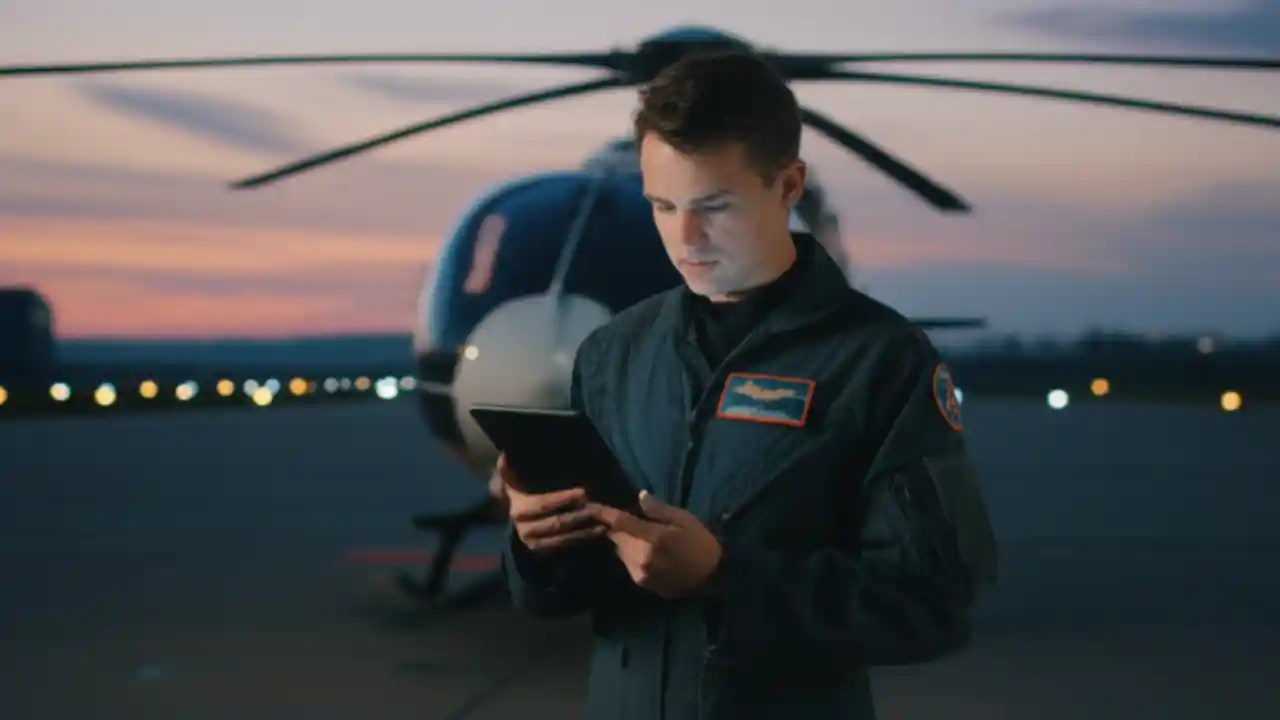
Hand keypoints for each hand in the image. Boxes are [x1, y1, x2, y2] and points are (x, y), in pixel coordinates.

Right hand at [498, 454, 606, 554]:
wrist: (515, 513)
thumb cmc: (520, 488)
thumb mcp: (512, 477)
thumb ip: (508, 467)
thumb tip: (504, 455)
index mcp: (519, 509)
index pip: (543, 505)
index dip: (563, 499)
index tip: (583, 493)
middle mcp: (524, 529)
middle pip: (556, 522)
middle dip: (579, 515)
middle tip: (598, 507)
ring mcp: (534, 542)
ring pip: (563, 536)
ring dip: (585, 529)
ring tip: (603, 520)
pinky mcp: (543, 551)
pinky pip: (565, 546)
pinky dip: (583, 538)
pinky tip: (599, 531)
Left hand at [589, 490, 722, 598]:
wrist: (712, 578)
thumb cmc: (701, 543)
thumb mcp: (685, 519)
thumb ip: (659, 510)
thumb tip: (640, 496)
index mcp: (655, 539)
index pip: (621, 523)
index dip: (604, 513)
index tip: (590, 505)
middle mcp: (643, 557)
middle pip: (618, 537)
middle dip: (620, 527)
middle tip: (632, 520)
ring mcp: (640, 572)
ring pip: (621, 550)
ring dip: (626, 541)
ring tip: (643, 536)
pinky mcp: (641, 582)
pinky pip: (628, 562)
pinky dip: (632, 554)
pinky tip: (649, 552)